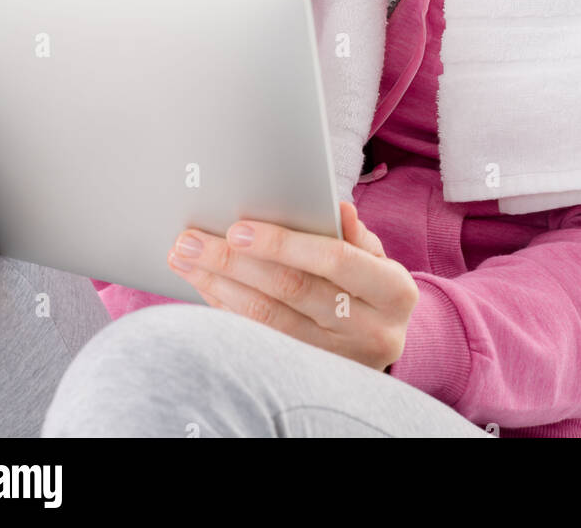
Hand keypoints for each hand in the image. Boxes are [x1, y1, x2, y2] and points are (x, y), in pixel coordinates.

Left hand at [167, 201, 418, 372]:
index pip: (334, 259)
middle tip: (191, 240)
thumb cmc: (371, 284)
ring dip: (220, 285)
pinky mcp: (310, 374)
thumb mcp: (376, 257)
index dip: (284, 243)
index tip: (237, 229)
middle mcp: (372, 330)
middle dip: (235, 261)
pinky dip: (227, 310)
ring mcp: (340, 360)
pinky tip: (205, 286)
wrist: (384, 340)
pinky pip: (260, 340)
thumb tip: (335, 208)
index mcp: (394, 292)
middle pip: (292, 291)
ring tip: (186, 259)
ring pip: (269, 321)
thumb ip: (353, 234)